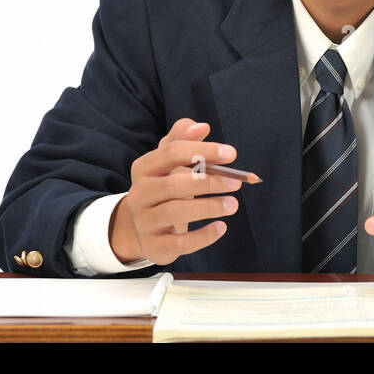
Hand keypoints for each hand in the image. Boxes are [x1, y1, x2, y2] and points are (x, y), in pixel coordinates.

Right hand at [108, 118, 245, 265]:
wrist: (137, 228)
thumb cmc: (161, 187)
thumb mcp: (167, 161)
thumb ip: (182, 139)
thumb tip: (201, 127)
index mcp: (144, 167)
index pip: (172, 153)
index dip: (202, 151)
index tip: (231, 153)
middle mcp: (140, 193)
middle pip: (174, 184)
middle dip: (208, 181)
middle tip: (236, 181)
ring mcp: (144, 220)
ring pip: (176, 212)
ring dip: (208, 207)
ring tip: (233, 204)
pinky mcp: (153, 246)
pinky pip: (179, 243)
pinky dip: (202, 236)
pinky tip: (221, 228)